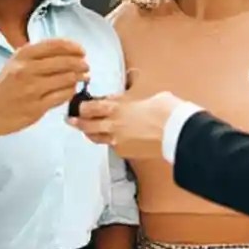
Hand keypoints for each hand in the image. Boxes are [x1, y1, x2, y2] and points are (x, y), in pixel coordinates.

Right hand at [0, 39, 87, 136]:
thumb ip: (37, 56)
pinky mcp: (36, 107)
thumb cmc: (4, 87)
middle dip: (80, 64)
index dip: (73, 47)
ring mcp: (32, 89)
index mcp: (23, 55)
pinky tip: (70, 91)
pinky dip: (70, 92)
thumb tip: (67, 51)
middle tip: (86, 66)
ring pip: (66, 79)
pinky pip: (62, 96)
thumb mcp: (15, 63)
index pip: (56, 45)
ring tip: (82, 79)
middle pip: (65, 62)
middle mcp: (27, 69)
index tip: (82, 51)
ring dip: (78, 78)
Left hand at [68, 85, 184, 159]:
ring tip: (86, 130)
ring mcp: (117, 140)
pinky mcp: (125, 152)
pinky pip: (111, 146)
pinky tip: (111, 138)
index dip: (81, 107)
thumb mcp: (147, 97)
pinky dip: (109, 142)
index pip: (89, 107)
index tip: (79, 105)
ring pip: (96, 138)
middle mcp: (112, 125)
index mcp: (116, 108)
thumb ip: (132, 100)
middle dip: (77, 122)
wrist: (177, 131)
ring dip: (89, 133)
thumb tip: (129, 101)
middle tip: (71, 120)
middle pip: (86, 125)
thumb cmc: (166, 111)